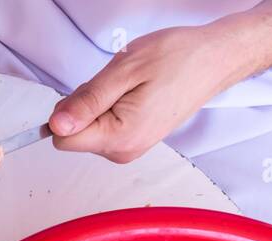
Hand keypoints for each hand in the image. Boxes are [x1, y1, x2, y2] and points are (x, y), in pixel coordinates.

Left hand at [49, 25, 241, 162]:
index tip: (88, 90)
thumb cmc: (178, 58)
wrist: (215, 59)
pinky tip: (134, 93)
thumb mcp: (124, 71)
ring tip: (130, 85)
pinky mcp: (134, 140)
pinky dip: (110, 107)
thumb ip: (87, 101)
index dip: (67, 112)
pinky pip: (104, 127)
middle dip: (85, 105)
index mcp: (120, 137)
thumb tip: (56, 126)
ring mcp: (130, 148)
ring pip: (88, 130)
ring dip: (99, 104)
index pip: (63, 139)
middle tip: (116, 83)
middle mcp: (123, 151)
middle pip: (75, 135)